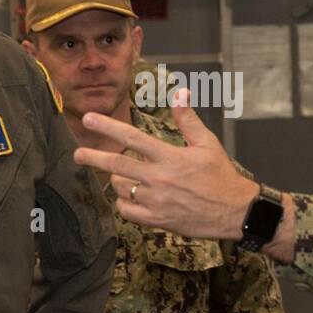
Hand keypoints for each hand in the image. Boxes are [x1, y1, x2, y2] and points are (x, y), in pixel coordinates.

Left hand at [73, 89, 258, 238]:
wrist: (235, 211)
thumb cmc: (221, 176)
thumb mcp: (208, 143)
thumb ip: (188, 119)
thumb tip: (180, 92)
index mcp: (170, 157)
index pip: (133, 138)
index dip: (108, 127)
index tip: (89, 119)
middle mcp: (159, 179)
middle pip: (117, 166)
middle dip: (93, 158)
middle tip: (77, 153)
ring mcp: (156, 201)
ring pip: (122, 188)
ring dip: (117, 180)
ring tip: (123, 175)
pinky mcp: (157, 220)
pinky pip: (128, 211)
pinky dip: (124, 203)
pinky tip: (129, 197)